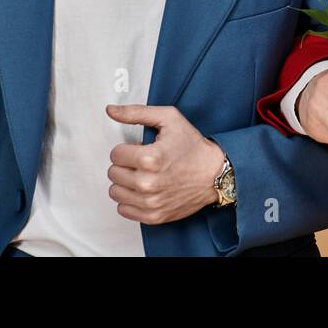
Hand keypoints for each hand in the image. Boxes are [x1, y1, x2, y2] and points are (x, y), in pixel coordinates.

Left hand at [104, 104, 224, 223]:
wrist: (215, 173)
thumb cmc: (194, 147)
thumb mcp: (169, 119)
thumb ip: (136, 113)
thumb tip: (111, 111)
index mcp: (150, 158)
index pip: (115, 154)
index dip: (127, 149)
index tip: (140, 149)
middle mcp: (148, 183)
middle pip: (113, 173)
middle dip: (125, 165)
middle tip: (143, 162)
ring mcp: (151, 202)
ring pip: (116, 192)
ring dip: (126, 182)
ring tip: (143, 175)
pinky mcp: (154, 216)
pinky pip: (124, 209)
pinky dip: (130, 199)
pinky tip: (144, 190)